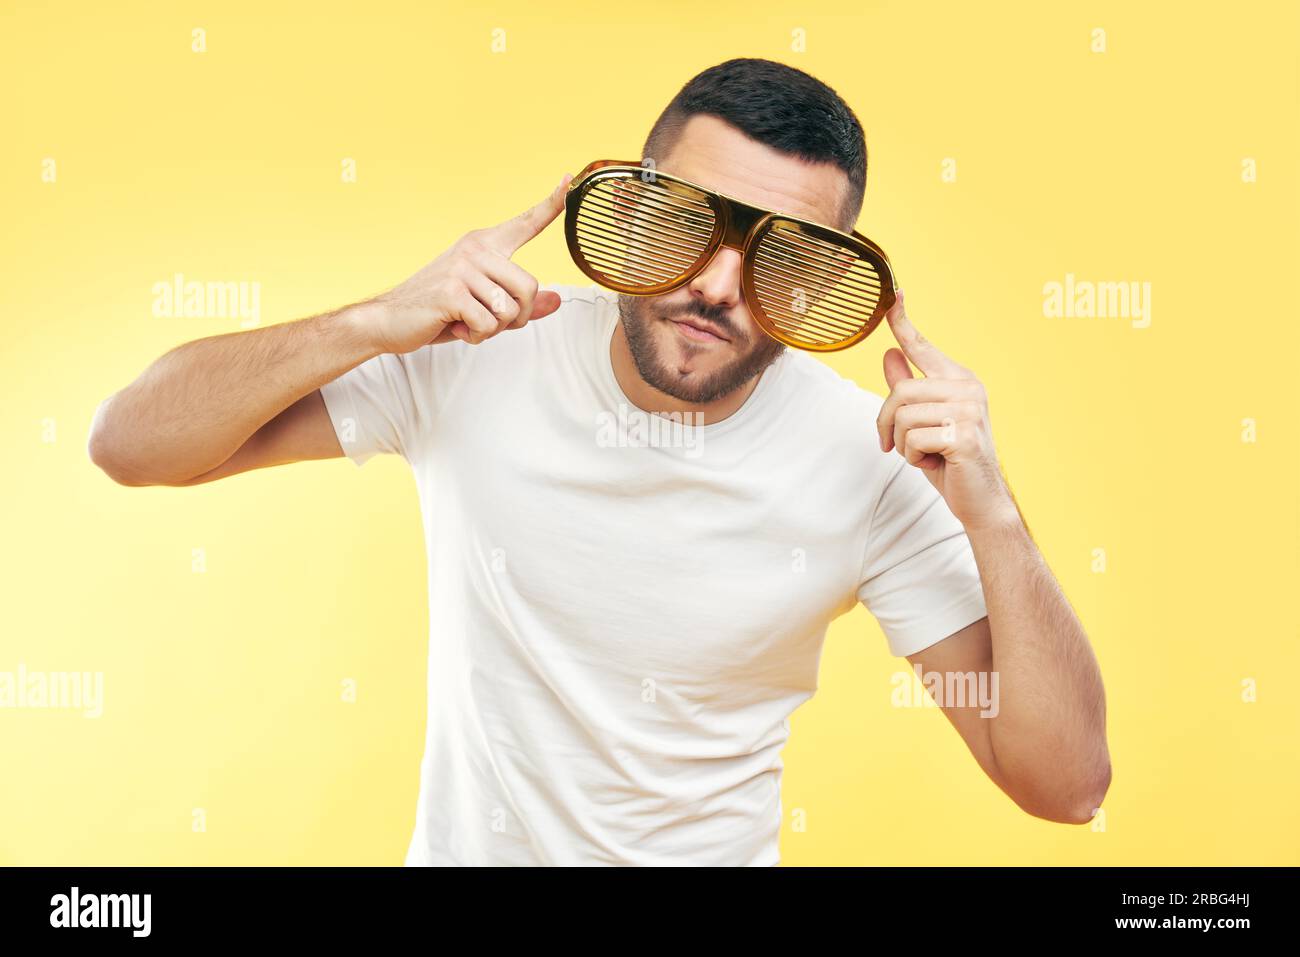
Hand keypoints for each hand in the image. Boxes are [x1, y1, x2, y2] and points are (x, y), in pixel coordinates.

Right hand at [359, 173, 572, 352]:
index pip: (526, 222)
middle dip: (517, 317)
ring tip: (467, 322)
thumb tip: (557, 300)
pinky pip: (488, 323)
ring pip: (510, 310)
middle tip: (488, 321)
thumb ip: (521, 304)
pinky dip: (477, 336)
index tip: (568, 178)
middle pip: (530, 287)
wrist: (389, 320)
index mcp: (485, 245)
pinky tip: (456, 326)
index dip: (551, 204)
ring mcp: (463, 267)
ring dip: (493, 330)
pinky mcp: (452, 290)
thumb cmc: (440, 311)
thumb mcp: (485, 307)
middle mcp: (476, 249)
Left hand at [875, 290, 1019, 531]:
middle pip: (899, 392)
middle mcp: (967, 388)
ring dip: (902, 445)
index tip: (894, 296)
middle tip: (892, 445)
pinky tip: (935, 464)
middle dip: (885, 423)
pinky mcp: (963, 435)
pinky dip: (913, 459)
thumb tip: (889, 353)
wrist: (980, 500)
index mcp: (959, 380)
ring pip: (903, 417)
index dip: (903, 322)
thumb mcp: (922, 421)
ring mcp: (968, 411)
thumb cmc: (950, 461)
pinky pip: (912, 440)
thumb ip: (908, 387)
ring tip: (924, 455)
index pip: (923, 346)